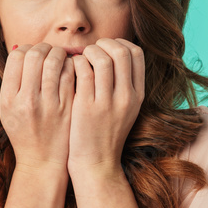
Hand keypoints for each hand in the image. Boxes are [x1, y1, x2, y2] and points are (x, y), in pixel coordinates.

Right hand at [0, 43, 74, 174]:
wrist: (42, 161)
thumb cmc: (24, 133)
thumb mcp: (8, 110)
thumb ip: (12, 81)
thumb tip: (21, 48)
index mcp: (9, 99)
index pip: (16, 57)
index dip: (25, 49)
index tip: (32, 54)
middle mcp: (27, 100)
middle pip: (35, 55)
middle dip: (43, 48)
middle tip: (48, 52)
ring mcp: (49, 104)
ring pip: (55, 61)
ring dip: (59, 53)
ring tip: (60, 57)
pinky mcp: (67, 107)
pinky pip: (70, 74)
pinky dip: (71, 65)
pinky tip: (70, 69)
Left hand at [67, 38, 144, 174]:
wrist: (96, 163)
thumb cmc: (104, 133)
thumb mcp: (123, 109)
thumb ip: (121, 84)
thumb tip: (110, 54)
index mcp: (137, 95)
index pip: (136, 54)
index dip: (119, 43)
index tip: (105, 48)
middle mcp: (126, 97)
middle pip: (121, 52)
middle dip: (103, 44)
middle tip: (90, 50)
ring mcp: (107, 102)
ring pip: (102, 60)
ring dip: (88, 52)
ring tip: (80, 59)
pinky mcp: (86, 108)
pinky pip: (82, 72)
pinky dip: (75, 64)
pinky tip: (70, 70)